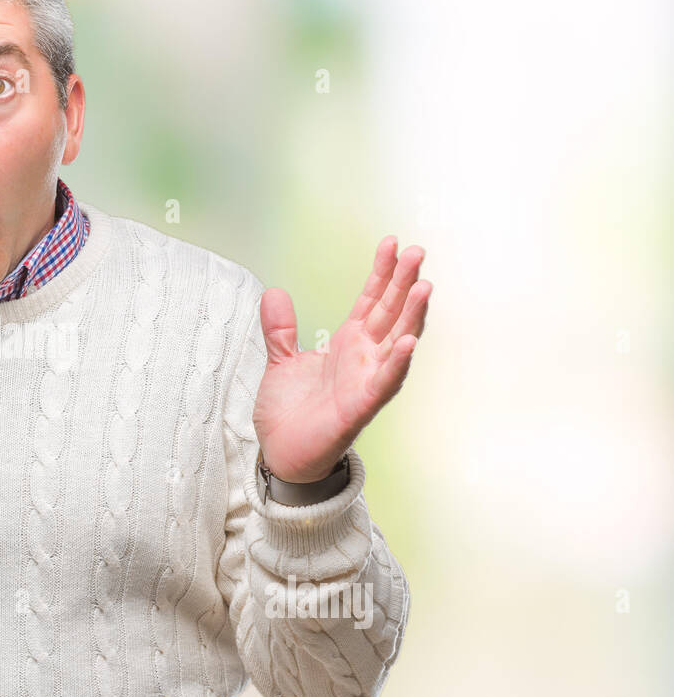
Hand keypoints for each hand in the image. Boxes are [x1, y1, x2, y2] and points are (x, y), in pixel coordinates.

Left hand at [252, 237, 429, 482]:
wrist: (281, 454)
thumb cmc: (289, 412)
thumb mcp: (280, 362)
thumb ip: (280, 329)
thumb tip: (273, 292)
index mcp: (348, 344)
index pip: (370, 300)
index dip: (381, 273)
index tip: (392, 242)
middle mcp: (364, 359)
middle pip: (390, 313)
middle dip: (403, 283)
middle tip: (417, 251)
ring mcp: (365, 382)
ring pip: (396, 343)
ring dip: (411, 316)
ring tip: (424, 286)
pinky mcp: (359, 408)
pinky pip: (383, 384)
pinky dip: (396, 364)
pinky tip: (407, 342)